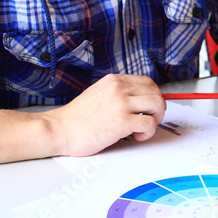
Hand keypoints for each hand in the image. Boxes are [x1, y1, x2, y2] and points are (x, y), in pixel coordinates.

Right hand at [43, 74, 165, 155]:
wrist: (59, 130)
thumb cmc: (76, 118)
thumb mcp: (98, 94)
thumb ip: (117, 94)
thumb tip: (138, 100)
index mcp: (113, 81)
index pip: (148, 82)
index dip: (153, 96)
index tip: (150, 107)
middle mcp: (119, 88)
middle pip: (156, 93)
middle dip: (158, 109)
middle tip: (149, 119)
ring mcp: (121, 104)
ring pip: (157, 105)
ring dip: (155, 119)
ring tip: (142, 129)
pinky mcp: (122, 121)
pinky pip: (150, 124)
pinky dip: (148, 132)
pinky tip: (136, 136)